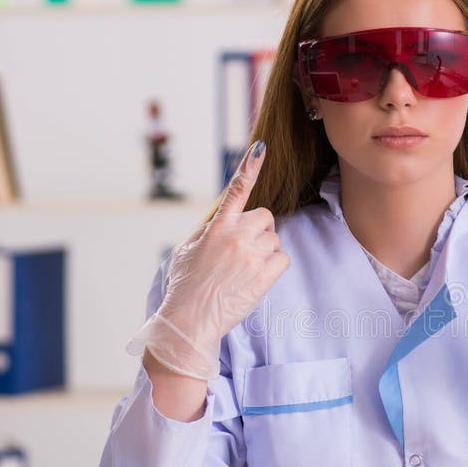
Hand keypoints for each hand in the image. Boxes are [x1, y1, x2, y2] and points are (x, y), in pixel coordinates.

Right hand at [127, 140, 289, 379]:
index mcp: (216, 226)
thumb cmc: (185, 286)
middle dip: (260, 230)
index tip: (261, 146)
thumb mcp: (187, 250)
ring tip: (245, 269)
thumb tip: (221, 220)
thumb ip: (208, 230)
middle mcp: (235, 236)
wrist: (190, 320)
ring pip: (275, 239)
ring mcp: (251, 255)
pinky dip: (274, 267)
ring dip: (265, 251)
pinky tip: (257, 278)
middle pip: (266, 217)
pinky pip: (283, 259)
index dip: (250, 166)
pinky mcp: (264, 275)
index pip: (236, 190)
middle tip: (245, 250)